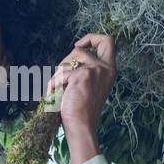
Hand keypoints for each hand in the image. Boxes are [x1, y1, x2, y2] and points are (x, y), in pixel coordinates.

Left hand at [46, 33, 114, 163]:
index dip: (91, 38)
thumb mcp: (90, 83)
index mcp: (110, 69)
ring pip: (67, 61)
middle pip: (80, 49)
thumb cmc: (82, 108)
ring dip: (58, 74)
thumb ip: (87, 67)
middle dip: (66, 60)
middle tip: (62, 77)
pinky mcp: (82, 75)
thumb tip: (75, 50)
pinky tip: (54, 94)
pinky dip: (53, 84)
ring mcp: (95, 70)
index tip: (78, 46)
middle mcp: (105, 68)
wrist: (82, 125)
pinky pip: (60, 74)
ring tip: (58, 89)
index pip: (107, 41)